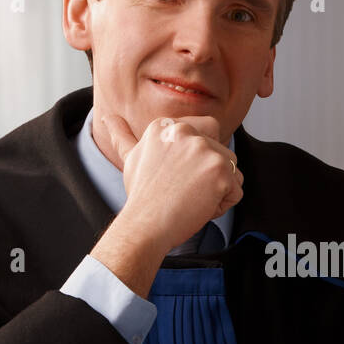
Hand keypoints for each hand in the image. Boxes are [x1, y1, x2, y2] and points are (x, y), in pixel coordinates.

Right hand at [99, 113, 243, 253]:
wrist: (145, 225)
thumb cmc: (141, 197)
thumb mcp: (131, 159)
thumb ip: (123, 136)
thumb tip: (108, 118)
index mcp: (167, 126)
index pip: (205, 132)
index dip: (198, 159)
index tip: (179, 175)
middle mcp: (186, 131)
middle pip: (220, 151)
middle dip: (209, 173)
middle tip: (184, 189)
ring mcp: (204, 150)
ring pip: (231, 170)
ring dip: (217, 189)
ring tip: (190, 198)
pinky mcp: (220, 171)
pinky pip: (236, 191)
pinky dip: (222, 205)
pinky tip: (199, 207)